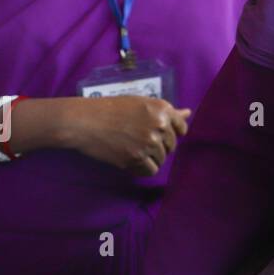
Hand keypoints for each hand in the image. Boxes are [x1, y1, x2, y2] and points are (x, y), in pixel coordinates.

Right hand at [65, 97, 190, 175]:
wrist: (85, 121)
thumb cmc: (111, 108)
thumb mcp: (141, 103)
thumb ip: (166, 111)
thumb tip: (188, 112)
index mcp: (162, 109)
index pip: (181, 128)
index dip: (172, 133)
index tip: (161, 136)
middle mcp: (159, 126)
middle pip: (171, 145)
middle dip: (160, 146)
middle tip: (141, 142)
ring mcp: (148, 143)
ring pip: (161, 159)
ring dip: (151, 158)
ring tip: (134, 151)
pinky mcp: (136, 158)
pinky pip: (150, 170)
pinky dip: (143, 169)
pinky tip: (134, 162)